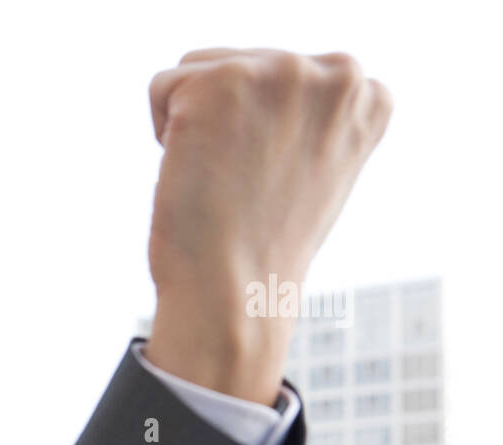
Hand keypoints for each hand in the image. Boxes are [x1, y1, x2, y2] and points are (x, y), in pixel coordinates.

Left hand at [143, 48, 392, 404]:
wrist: (237, 293)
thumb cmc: (266, 245)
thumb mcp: (316, 167)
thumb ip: (307, 116)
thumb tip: (272, 89)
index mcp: (368, 94)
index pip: (285, 74)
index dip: (259, 130)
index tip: (272, 179)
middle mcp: (337, 70)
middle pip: (240, 63)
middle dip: (225, 123)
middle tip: (242, 185)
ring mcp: (279, 71)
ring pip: (199, 71)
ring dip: (193, 124)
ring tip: (220, 178)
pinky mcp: (219, 82)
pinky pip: (162, 87)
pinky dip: (163, 133)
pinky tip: (194, 173)